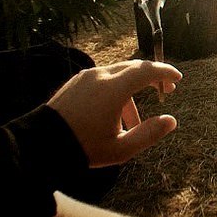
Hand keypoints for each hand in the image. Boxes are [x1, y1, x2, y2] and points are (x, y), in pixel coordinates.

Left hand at [48, 60, 181, 167]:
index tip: (178, 79)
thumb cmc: (82, 148)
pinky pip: (104, 78)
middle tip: (166, 91)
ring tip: (134, 120)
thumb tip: (171, 120)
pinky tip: (114, 114)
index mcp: (113, 88)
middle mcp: (101, 75)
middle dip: (153, 77)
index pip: (147, 70)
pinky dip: (117, 89)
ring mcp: (87, 76)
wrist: (38, 146)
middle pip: (135, 67)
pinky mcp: (76, 81)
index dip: (166, 72)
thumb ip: (149, 134)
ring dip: (134, 88)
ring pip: (120, 73)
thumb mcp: (120, 149)